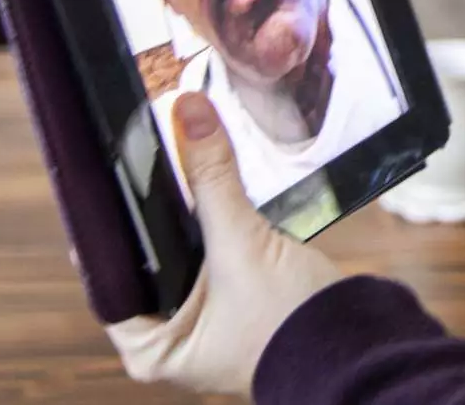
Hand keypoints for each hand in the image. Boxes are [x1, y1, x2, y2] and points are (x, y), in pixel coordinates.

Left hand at [107, 93, 343, 397]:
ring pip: (179, 252)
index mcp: (150, 349)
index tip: (110, 170)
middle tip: (148, 155)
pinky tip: (212, 193)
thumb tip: (189, 114)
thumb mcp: (243, 247)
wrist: (356, 345)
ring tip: (178, 166)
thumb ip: (213, 179)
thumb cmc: (292, 326)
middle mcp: (169, 338)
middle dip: (155, 211)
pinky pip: (209, 254)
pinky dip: (212, 226)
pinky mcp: (233, 301)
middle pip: (146, 256)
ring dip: (186, 215)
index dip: (109, 222)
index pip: (108, 274)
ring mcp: (203, 320)